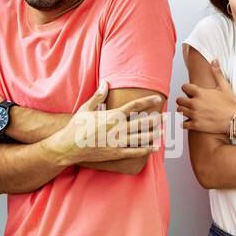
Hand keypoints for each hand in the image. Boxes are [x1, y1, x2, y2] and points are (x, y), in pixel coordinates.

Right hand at [44, 82, 163, 165]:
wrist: (68, 147)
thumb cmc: (76, 126)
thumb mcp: (86, 108)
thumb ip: (98, 96)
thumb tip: (106, 82)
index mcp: (111, 116)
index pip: (134, 106)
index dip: (148, 101)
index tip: (158, 98)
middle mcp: (117, 129)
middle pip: (142, 122)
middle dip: (156, 119)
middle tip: (168, 117)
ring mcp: (117, 142)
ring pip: (140, 137)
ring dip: (153, 134)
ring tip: (163, 131)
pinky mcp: (115, 153)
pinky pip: (134, 152)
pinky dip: (146, 150)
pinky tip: (155, 148)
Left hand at [177, 60, 235, 134]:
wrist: (235, 120)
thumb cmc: (230, 104)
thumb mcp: (224, 86)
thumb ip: (217, 73)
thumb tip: (214, 60)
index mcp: (199, 92)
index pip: (184, 87)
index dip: (187, 88)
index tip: (190, 91)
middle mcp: (194, 103)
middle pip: (179, 100)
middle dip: (183, 100)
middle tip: (188, 102)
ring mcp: (194, 114)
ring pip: (180, 111)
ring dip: (184, 110)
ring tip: (190, 111)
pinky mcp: (196, 125)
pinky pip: (183, 124)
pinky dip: (185, 123)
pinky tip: (190, 121)